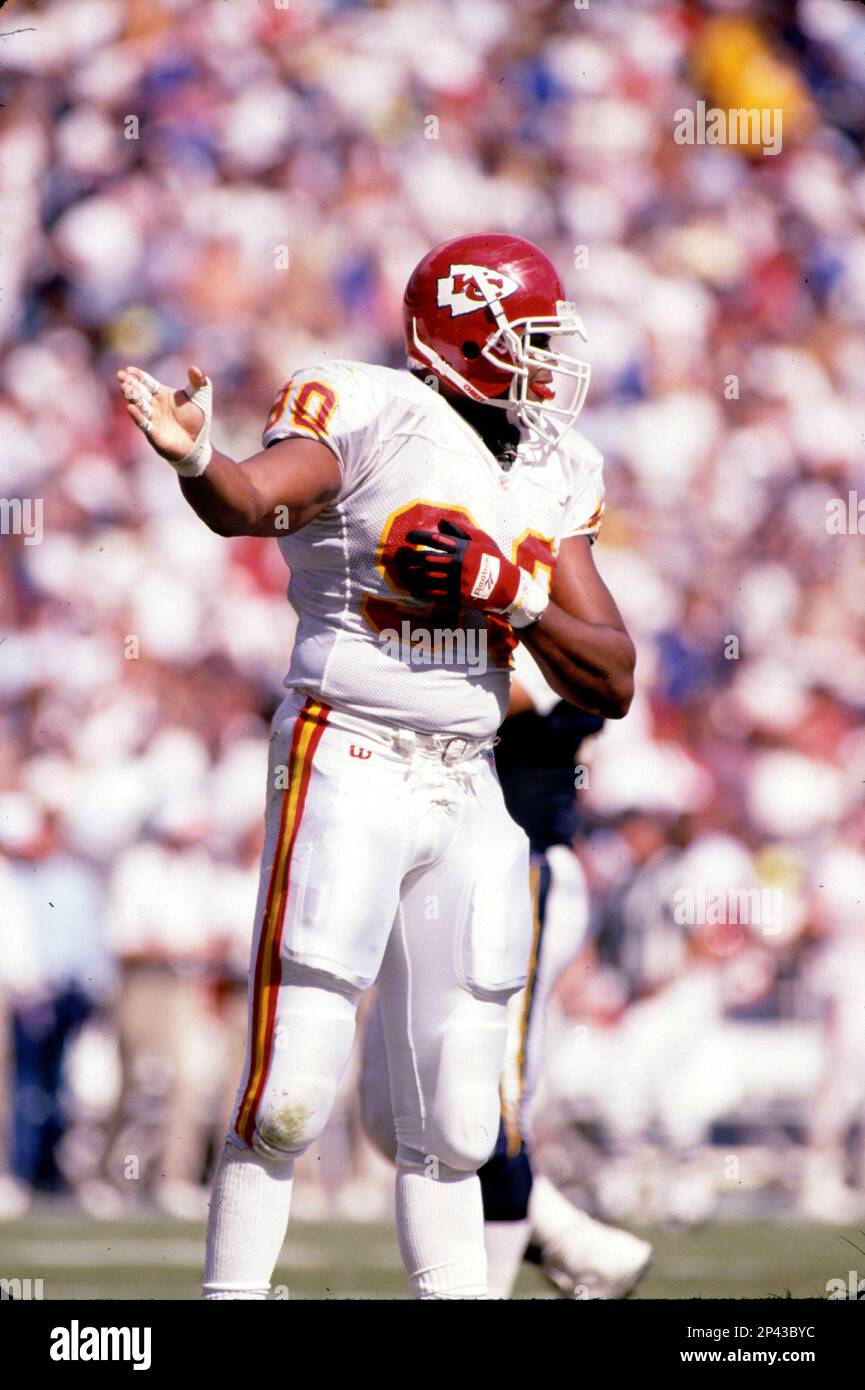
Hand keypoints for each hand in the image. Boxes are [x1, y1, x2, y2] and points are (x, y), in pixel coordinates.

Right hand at [116, 364, 207, 463]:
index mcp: (161, 394)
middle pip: (139, 392)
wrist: (199, 443)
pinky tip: (130, 408)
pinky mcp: (154, 433)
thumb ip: (198, 381)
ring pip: (139, 406)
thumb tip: (194, 368)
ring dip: (131, 397)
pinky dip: (137, 416)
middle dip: (131, 384)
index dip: (138, 375)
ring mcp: (152, 419)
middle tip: (122, 376)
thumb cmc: (198, 418)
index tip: (128, 369)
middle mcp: (154, 406)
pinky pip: (143, 424)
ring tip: (124, 387)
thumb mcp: (200, 396)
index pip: (146, 382)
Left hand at [395, 517, 521, 613]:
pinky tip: (413, 588)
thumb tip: (441, 522)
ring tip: (403, 570)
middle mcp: (457, 564)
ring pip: (427, 577)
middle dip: (410, 557)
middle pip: (426, 559)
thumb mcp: (482, 541)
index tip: (408, 537)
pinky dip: (421, 591)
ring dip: (412, 573)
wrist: (506, 586)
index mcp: (462, 548)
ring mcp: (455, 581)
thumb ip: (461, 531)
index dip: (419, 537)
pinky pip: (434, 593)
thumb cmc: (493, 560)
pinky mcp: (456, 596)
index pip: (436, 539)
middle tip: (399, 555)